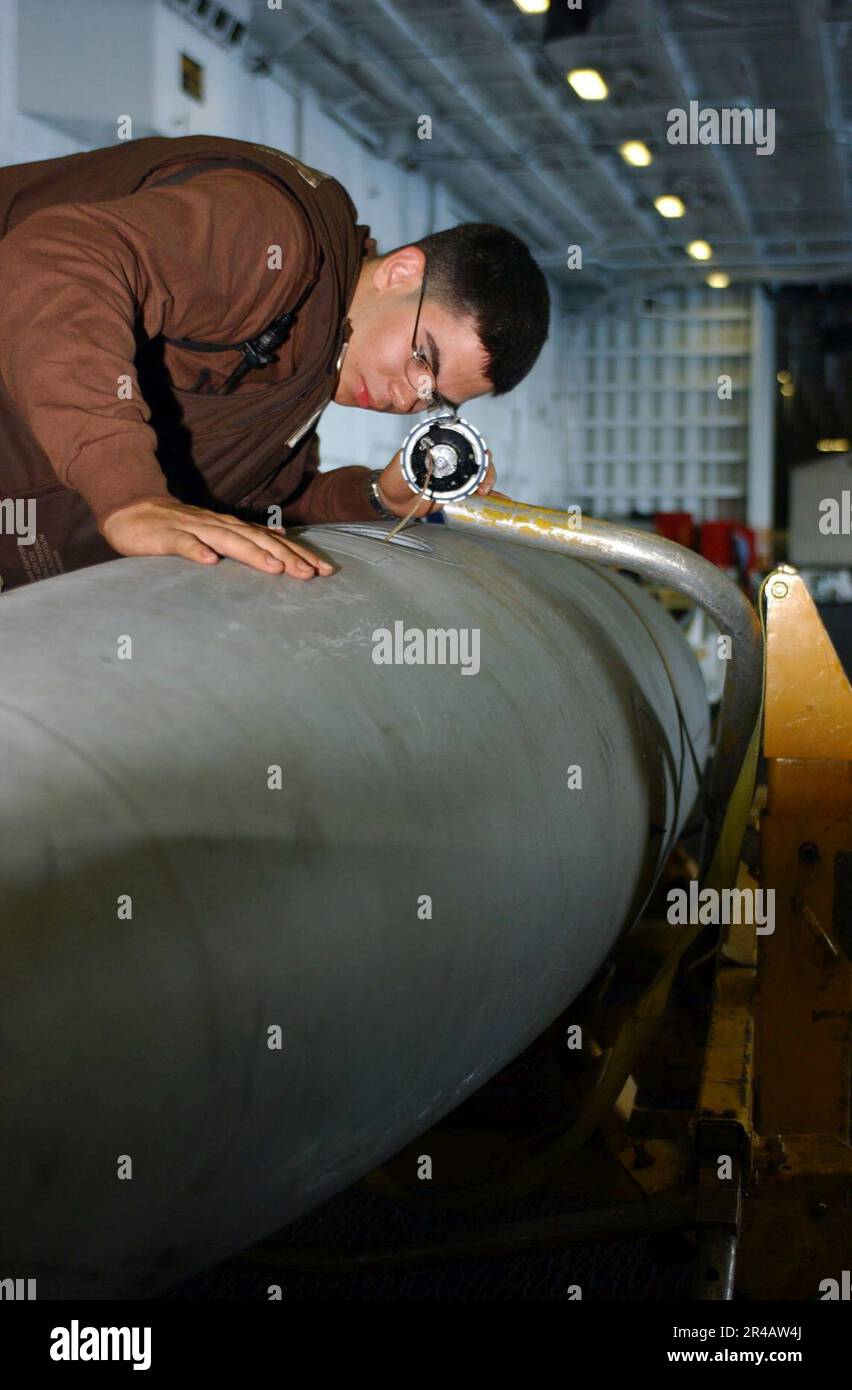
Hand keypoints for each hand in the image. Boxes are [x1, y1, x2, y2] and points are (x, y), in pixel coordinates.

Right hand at [100, 497, 333, 579]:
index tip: (325, 571)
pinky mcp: (167, 536)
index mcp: (232, 527)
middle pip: (257, 541)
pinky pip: (183, 544)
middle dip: (285, 557)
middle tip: (309, 575)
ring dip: (252, 554)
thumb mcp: (218, 530)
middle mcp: (218, 525)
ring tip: (275, 569)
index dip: (298, 554)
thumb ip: (247, 534)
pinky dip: (196, 551)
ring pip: (227, 540)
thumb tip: (281, 536)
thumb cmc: (178, 527)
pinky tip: (209, 562)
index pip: (272, 541)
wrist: (132, 511)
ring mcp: (193, 529)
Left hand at [377, 448, 497, 517]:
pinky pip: (476, 492)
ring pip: (480, 475)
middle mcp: (451, 459)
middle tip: (482, 486)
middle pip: (478, 459)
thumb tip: (432, 457)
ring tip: (486, 492)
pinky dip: (490, 496)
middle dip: (486, 470)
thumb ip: (415, 457)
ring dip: (488, 481)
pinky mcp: (457, 492)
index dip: (477, 448)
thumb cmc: (394, 478)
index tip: (482, 458)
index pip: (465, 442)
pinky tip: (501, 500)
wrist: (392, 501)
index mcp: (440, 446)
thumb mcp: (402, 463)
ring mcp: (456, 476)